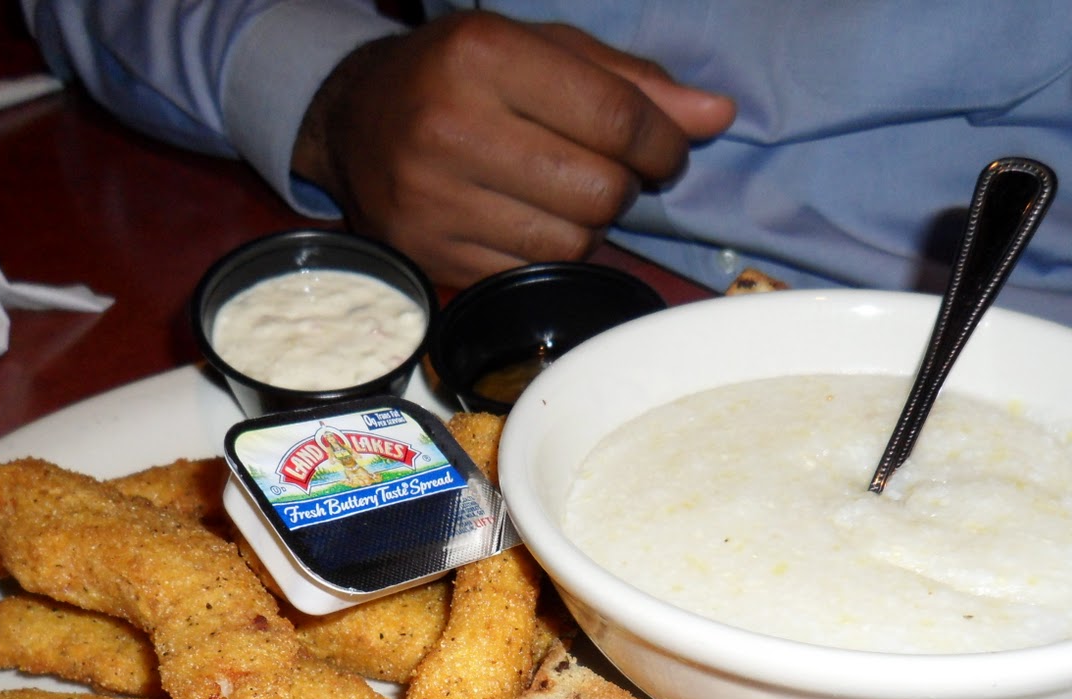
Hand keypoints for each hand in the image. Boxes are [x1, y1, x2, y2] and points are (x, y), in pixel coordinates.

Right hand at [292, 11, 735, 288]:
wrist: (354, 120)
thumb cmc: (462, 75)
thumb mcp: (540, 51)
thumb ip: (631, 83)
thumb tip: (716, 115)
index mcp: (484, 54)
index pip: (616, 118)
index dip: (664, 144)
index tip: (667, 151)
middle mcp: (450, 126)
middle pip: (600, 190)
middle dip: (622, 185)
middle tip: (604, 169)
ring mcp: (434, 199)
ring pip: (571, 243)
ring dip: (587, 224)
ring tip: (560, 192)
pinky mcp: (431, 253)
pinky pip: (532, 273)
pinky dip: (547, 254)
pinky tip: (526, 219)